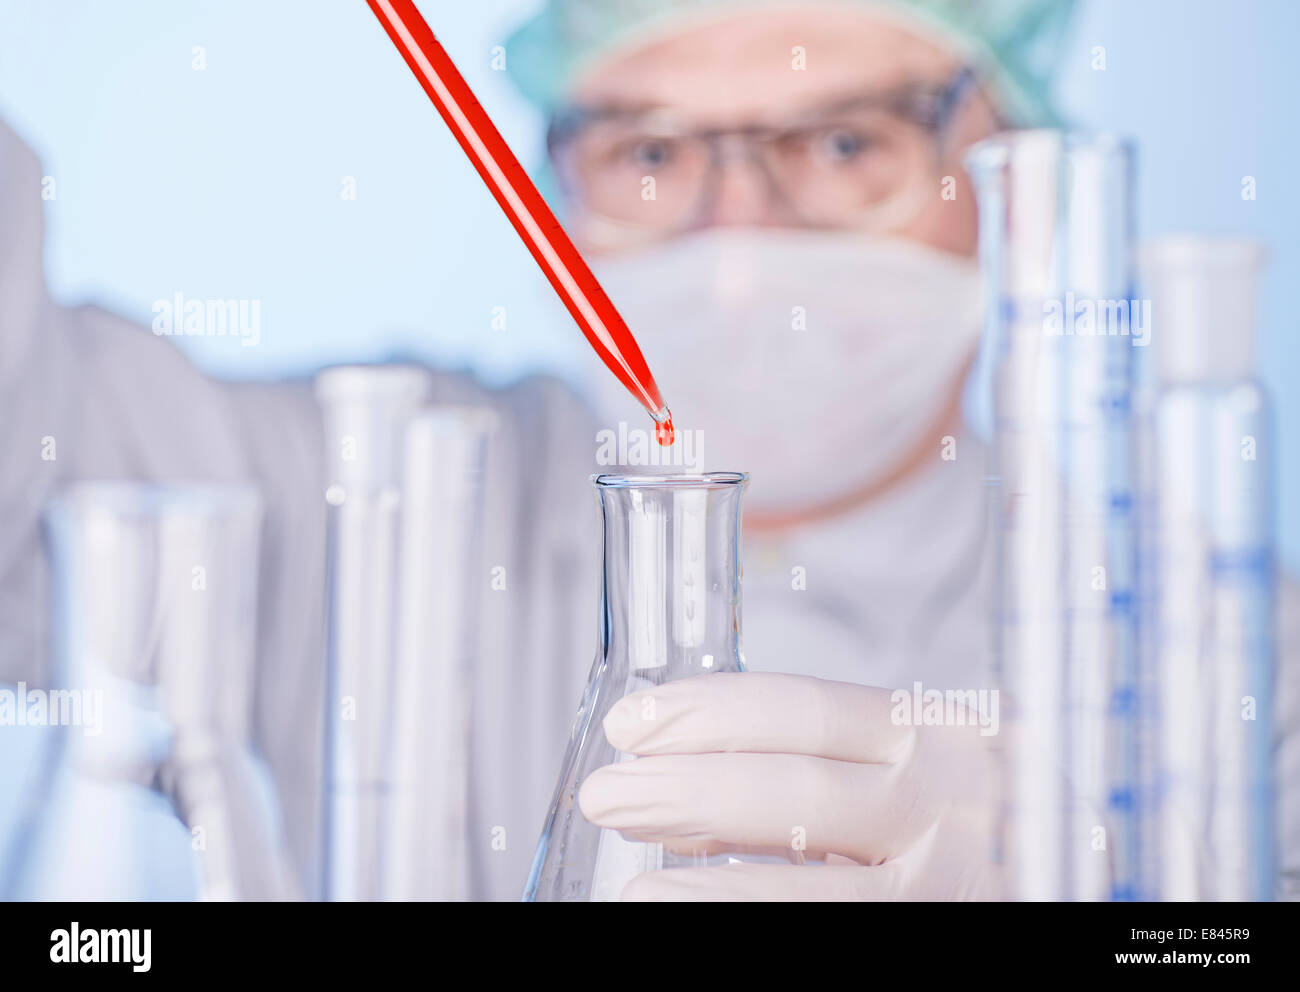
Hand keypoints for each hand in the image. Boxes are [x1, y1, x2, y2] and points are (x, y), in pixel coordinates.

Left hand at [578, 672, 1003, 899]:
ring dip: (700, 878)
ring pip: (799, 878)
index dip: (702, 711)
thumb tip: (702, 796)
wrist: (1097, 868)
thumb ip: (836, 769)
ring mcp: (944, 878)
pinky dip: (744, 913)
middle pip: (784, 784)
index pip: (796, 706)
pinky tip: (688, 909)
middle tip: (608, 792)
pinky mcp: (936, 932)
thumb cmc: (1001, 816)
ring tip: (629, 882)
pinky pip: (823, 925)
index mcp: (933, 730)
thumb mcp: (931, 766)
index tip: (634, 720)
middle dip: (680, 786)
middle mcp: (942, 798)